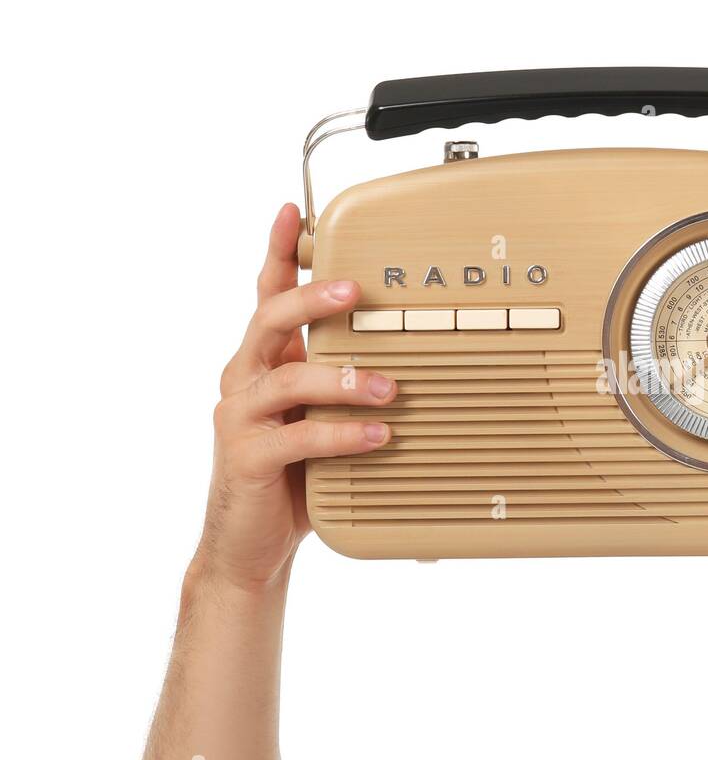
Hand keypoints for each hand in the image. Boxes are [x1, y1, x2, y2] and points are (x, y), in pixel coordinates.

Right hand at [194, 204, 397, 593]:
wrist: (252, 546)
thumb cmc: (293, 477)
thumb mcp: (321, 418)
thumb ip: (346, 385)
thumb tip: (414, 357)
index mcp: (264, 363)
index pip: (267, 295)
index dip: (277, 252)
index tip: (293, 212)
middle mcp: (245, 381)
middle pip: (268, 319)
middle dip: (310, 297)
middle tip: (354, 290)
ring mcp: (240, 418)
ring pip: (288, 379)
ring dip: (344, 378)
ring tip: (390, 388)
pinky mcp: (247, 458)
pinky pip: (298, 437)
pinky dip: (342, 433)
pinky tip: (378, 436)